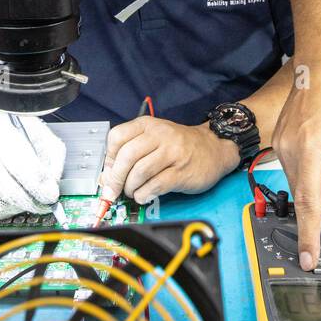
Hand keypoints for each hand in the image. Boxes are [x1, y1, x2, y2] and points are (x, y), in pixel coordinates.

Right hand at [0, 107, 64, 219]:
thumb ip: (50, 156)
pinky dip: (4, 211)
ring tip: (31, 203)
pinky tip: (14, 204)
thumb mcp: (38, 131)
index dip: (41, 187)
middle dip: (32, 202)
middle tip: (45, 205)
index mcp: (6, 140)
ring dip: (19, 208)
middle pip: (10, 191)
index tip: (52, 195)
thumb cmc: (11, 125)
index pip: (25, 171)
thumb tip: (53, 183)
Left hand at [99, 117, 237, 203]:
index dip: (109, 159)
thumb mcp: (154, 140)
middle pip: (127, 156)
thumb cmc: (180, 146)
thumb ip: (131, 154)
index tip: (109, 173)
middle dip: (116, 178)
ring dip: (130, 188)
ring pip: (140, 172)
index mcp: (148, 125)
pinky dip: (144, 194)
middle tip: (113, 191)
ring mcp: (172, 153)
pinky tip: (144, 196)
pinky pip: (155, 185)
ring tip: (132, 192)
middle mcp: (160, 135)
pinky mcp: (182, 172)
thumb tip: (106, 178)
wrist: (215, 148)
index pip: (117, 137)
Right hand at [271, 58, 320, 269]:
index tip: (307, 257)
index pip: (309, 205)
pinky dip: (310, 167)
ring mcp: (280, 147)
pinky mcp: (278, 143)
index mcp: (311, 151)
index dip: (309, 235)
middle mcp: (289, 151)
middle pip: (306, 194)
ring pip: (300, 183)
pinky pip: (295, 169)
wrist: (319, 71)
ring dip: (317, 178)